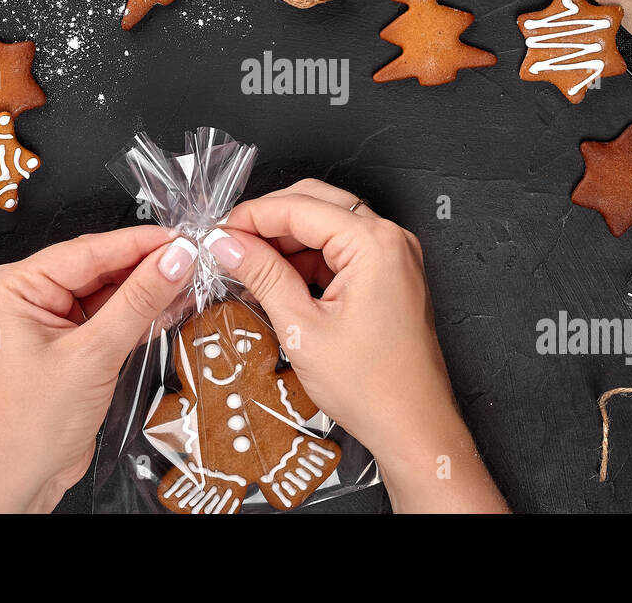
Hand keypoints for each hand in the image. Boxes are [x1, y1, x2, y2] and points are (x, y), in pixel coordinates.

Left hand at [0, 225, 200, 512]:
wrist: (19, 480)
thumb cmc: (28, 426)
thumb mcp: (92, 355)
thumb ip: (137, 302)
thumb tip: (173, 260)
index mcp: (16, 286)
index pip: (88, 251)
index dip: (139, 243)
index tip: (182, 238)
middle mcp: (30, 297)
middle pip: (101, 268)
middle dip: (148, 265)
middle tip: (194, 257)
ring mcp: (52, 321)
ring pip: (112, 292)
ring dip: (150, 289)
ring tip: (192, 277)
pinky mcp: (73, 344)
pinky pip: (113, 317)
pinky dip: (143, 313)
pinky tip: (175, 303)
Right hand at [211, 180, 506, 512]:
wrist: (413, 427)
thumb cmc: (373, 388)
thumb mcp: (302, 328)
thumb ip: (263, 276)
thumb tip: (229, 244)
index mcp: (374, 244)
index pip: (300, 206)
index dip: (252, 215)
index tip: (219, 232)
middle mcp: (390, 240)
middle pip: (316, 203)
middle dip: (268, 221)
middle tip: (229, 244)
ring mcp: (393, 256)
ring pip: (327, 225)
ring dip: (286, 241)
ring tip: (247, 266)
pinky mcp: (388, 275)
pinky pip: (341, 251)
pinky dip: (307, 260)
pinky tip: (276, 279)